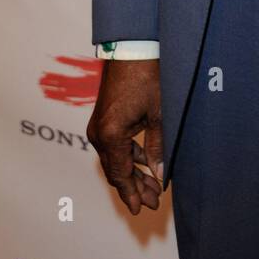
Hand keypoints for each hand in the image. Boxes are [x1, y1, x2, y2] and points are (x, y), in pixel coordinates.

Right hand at [87, 59, 163, 215]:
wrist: (132, 48)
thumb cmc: (147, 76)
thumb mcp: (159, 115)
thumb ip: (158, 148)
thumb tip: (159, 175)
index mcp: (110, 135)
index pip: (121, 174)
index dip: (132, 194)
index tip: (142, 210)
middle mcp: (99, 134)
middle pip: (116, 171)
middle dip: (134, 188)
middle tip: (153, 202)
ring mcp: (98, 126)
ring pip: (115, 160)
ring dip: (132, 174)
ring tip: (152, 187)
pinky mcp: (103, 119)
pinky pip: (114, 146)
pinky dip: (129, 157)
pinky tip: (144, 164)